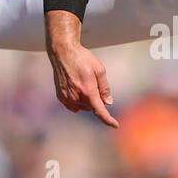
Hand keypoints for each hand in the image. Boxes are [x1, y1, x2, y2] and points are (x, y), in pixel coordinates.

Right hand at [45, 12, 117, 127]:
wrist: (63, 53)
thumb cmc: (83, 59)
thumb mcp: (99, 70)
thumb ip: (104, 88)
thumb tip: (108, 102)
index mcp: (87, 90)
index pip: (99, 110)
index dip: (108, 119)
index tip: (115, 125)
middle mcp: (76, 96)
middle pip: (92, 107)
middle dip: (97, 100)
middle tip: (94, 83)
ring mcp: (67, 98)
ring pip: (83, 107)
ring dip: (87, 100)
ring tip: (84, 82)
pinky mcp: (61, 97)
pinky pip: (74, 106)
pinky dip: (79, 101)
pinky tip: (78, 88)